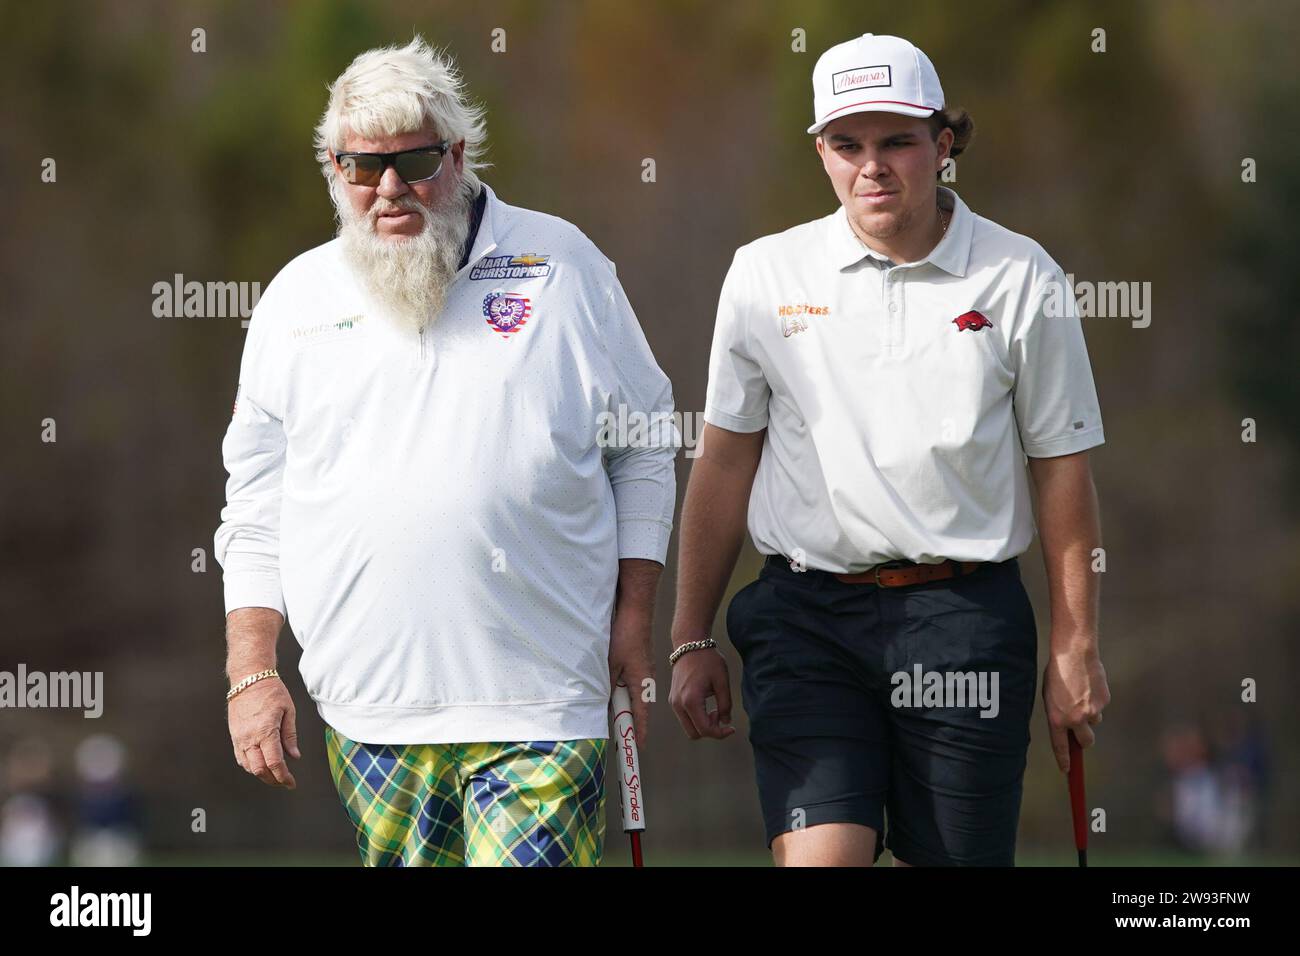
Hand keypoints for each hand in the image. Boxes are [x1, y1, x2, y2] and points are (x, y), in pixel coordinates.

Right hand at [228, 677, 299, 787]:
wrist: (248, 678)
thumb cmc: (271, 691)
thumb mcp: (288, 710)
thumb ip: (290, 735)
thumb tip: (294, 756)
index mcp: (266, 730)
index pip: (274, 763)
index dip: (283, 777)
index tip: (291, 783)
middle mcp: (249, 737)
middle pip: (259, 769)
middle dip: (273, 780)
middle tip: (284, 781)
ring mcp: (239, 737)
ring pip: (248, 766)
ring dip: (261, 774)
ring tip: (275, 774)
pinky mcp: (234, 735)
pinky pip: (240, 757)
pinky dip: (251, 765)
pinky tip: (261, 764)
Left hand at [608, 607, 653, 743]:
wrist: (635, 614)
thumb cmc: (625, 637)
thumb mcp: (610, 663)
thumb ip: (607, 684)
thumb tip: (602, 703)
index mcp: (642, 683)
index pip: (641, 714)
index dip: (638, 731)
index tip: (637, 747)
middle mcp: (646, 681)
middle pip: (637, 708)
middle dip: (628, 723)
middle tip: (620, 739)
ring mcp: (644, 673)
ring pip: (633, 696)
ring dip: (624, 707)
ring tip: (614, 720)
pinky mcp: (639, 666)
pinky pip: (631, 686)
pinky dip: (623, 694)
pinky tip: (613, 694)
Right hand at [669, 644, 734, 739]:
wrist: (689, 645)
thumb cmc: (707, 660)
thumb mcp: (722, 682)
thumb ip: (725, 705)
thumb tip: (726, 722)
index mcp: (691, 700)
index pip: (705, 729)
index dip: (720, 734)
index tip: (731, 728)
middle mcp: (678, 704)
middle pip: (694, 733)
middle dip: (710, 730)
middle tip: (720, 714)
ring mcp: (673, 702)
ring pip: (688, 727)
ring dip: (702, 724)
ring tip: (714, 709)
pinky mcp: (673, 699)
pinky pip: (684, 718)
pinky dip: (696, 718)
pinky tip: (705, 704)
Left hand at [1042, 636, 1109, 772]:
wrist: (1074, 653)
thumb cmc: (1057, 673)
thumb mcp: (1049, 697)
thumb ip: (1058, 715)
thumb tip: (1068, 730)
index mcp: (1057, 719)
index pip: (1061, 747)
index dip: (1065, 761)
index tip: (1067, 771)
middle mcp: (1076, 719)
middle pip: (1087, 741)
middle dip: (1085, 739)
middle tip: (1081, 727)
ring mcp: (1092, 711)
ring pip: (1095, 721)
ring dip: (1089, 713)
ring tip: (1080, 692)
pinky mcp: (1104, 701)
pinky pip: (1101, 706)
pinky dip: (1096, 699)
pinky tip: (1088, 684)